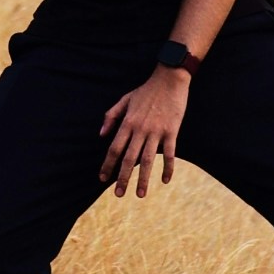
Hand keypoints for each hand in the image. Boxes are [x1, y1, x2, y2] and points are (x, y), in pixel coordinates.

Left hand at [98, 64, 188, 198]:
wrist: (169, 79)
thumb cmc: (146, 90)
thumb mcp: (125, 99)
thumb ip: (111, 116)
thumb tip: (101, 135)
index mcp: (127, 122)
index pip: (114, 148)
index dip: (107, 165)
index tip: (103, 179)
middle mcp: (140, 129)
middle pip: (129, 158)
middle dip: (123, 178)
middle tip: (119, 194)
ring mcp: (156, 131)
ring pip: (148, 159)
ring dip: (143, 178)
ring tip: (140, 194)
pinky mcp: (172, 131)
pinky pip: (170, 153)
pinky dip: (168, 168)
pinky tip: (165, 180)